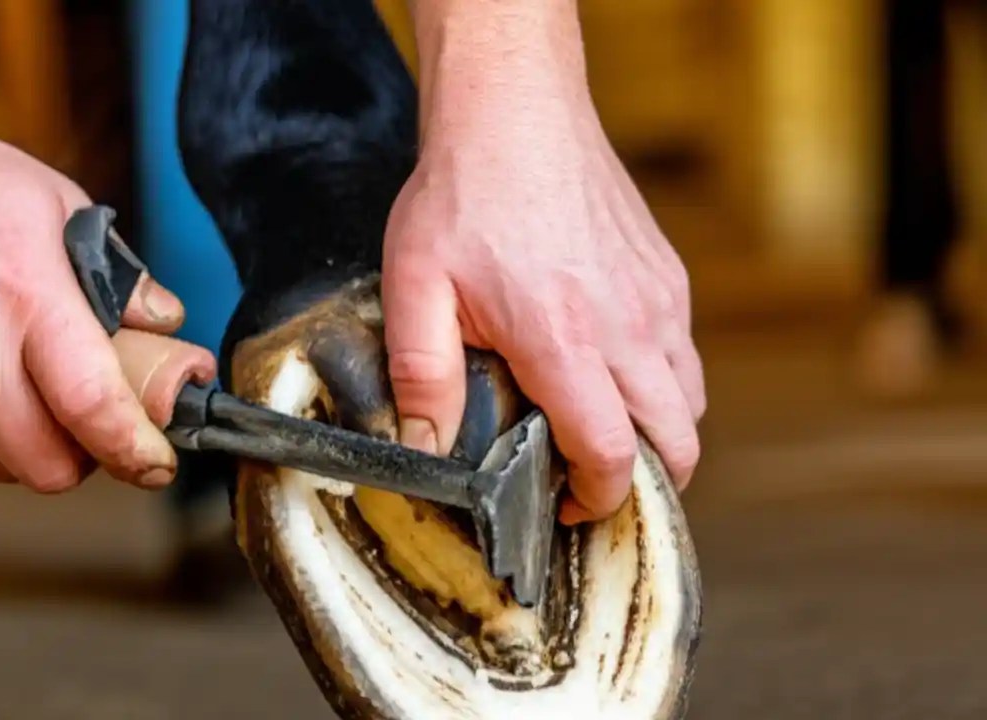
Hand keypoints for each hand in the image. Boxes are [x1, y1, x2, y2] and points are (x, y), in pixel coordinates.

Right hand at [0, 118, 215, 490]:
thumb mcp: (53, 202)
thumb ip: (117, 272)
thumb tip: (162, 321)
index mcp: (25, 300)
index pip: (92, 406)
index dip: (135, 447)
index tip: (158, 460)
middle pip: (49, 465)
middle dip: (88, 455)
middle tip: (96, 421)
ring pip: (3, 469)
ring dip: (34, 449)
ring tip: (37, 398)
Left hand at [382, 70, 704, 524]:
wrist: (515, 112)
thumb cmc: (464, 194)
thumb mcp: (416, 286)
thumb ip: (422, 375)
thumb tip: (425, 446)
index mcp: (564, 340)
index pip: (613, 454)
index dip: (597, 501)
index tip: (564, 509)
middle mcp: (627, 327)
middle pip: (677, 442)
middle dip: (644, 482)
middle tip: (591, 484)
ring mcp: (657, 299)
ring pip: (691, 400)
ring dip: (659, 433)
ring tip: (601, 433)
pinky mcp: (668, 276)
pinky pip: (685, 353)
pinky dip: (664, 383)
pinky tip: (610, 371)